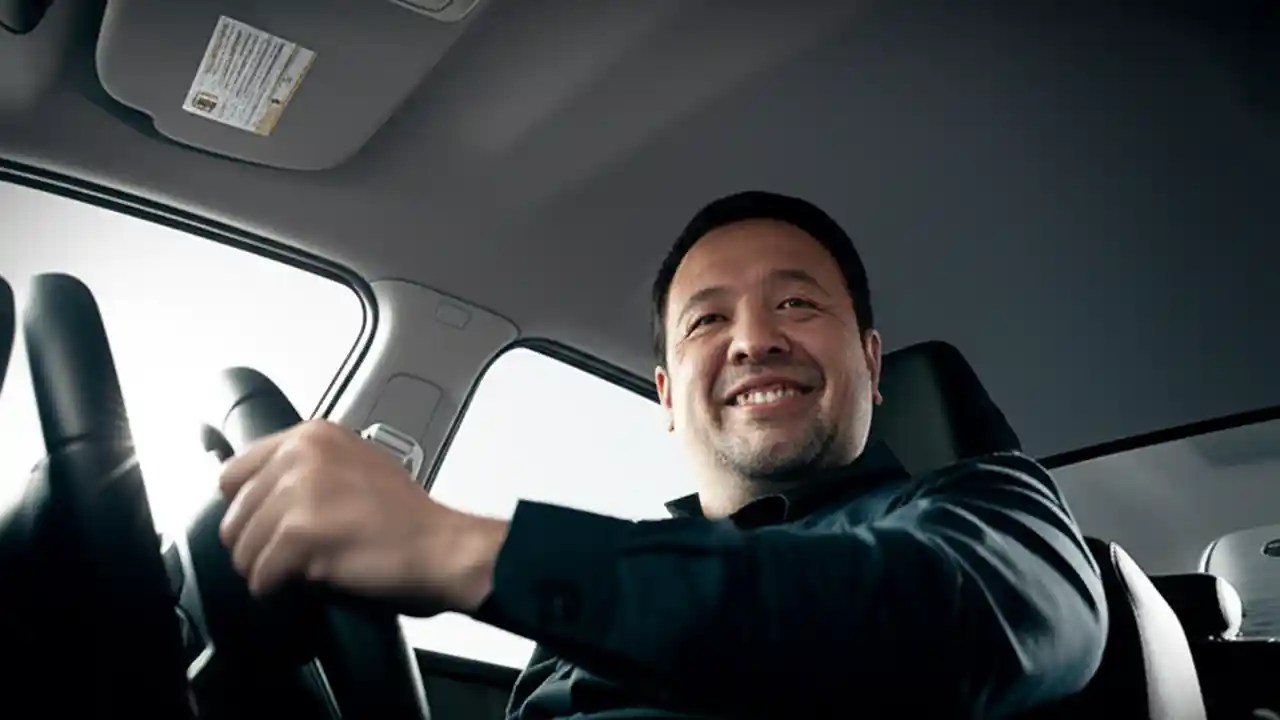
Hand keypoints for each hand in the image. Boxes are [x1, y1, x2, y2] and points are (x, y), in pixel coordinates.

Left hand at [217, 419, 507, 615]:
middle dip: (256, 545)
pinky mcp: (301, 533)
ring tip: (301, 574)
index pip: (234, 473)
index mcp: (312, 435)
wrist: (444, 548)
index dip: (248, 508)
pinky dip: (278, 591)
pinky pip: (261, 576)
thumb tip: (264, 494)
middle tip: (290, 559)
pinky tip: (308, 586)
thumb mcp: (357, 466)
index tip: (269, 527)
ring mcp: (300, 492)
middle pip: (234, 516)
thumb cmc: (409, 520)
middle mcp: (301, 455)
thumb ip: (310, 469)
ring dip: (266, 570)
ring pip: (242, 549)